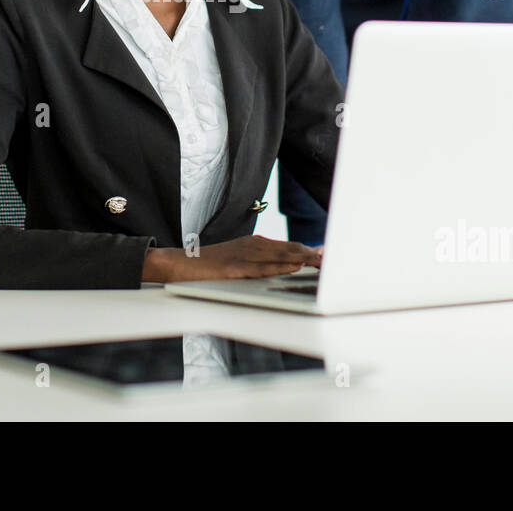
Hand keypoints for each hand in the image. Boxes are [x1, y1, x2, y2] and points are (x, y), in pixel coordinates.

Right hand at [143, 235, 321, 283]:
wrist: (178, 264)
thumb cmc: (208, 265)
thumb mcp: (237, 261)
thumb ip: (261, 263)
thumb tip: (289, 266)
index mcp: (254, 244)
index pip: (289, 247)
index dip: (309, 251)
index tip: (328, 256)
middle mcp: (252, 246)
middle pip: (289, 249)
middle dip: (312, 254)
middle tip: (333, 259)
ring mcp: (242, 255)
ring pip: (279, 255)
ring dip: (303, 258)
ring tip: (322, 261)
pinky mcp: (233, 268)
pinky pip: (261, 267)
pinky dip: (280, 266)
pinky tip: (294, 266)